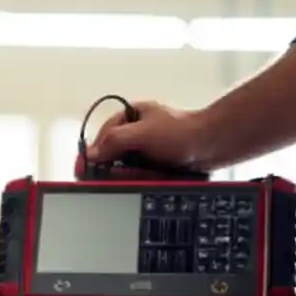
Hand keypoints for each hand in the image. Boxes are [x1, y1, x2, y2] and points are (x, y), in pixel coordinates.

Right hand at [85, 100, 209, 170]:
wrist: (214, 145)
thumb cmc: (183, 132)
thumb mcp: (142, 134)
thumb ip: (113, 142)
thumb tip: (91, 154)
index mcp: (129, 116)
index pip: (101, 138)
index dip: (91, 155)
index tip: (82, 170)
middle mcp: (135, 132)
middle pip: (112, 156)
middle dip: (117, 168)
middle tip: (121, 176)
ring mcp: (146, 149)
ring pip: (126, 169)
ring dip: (134, 174)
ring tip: (150, 173)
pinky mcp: (156, 163)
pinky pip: (140, 176)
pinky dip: (144, 178)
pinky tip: (156, 176)